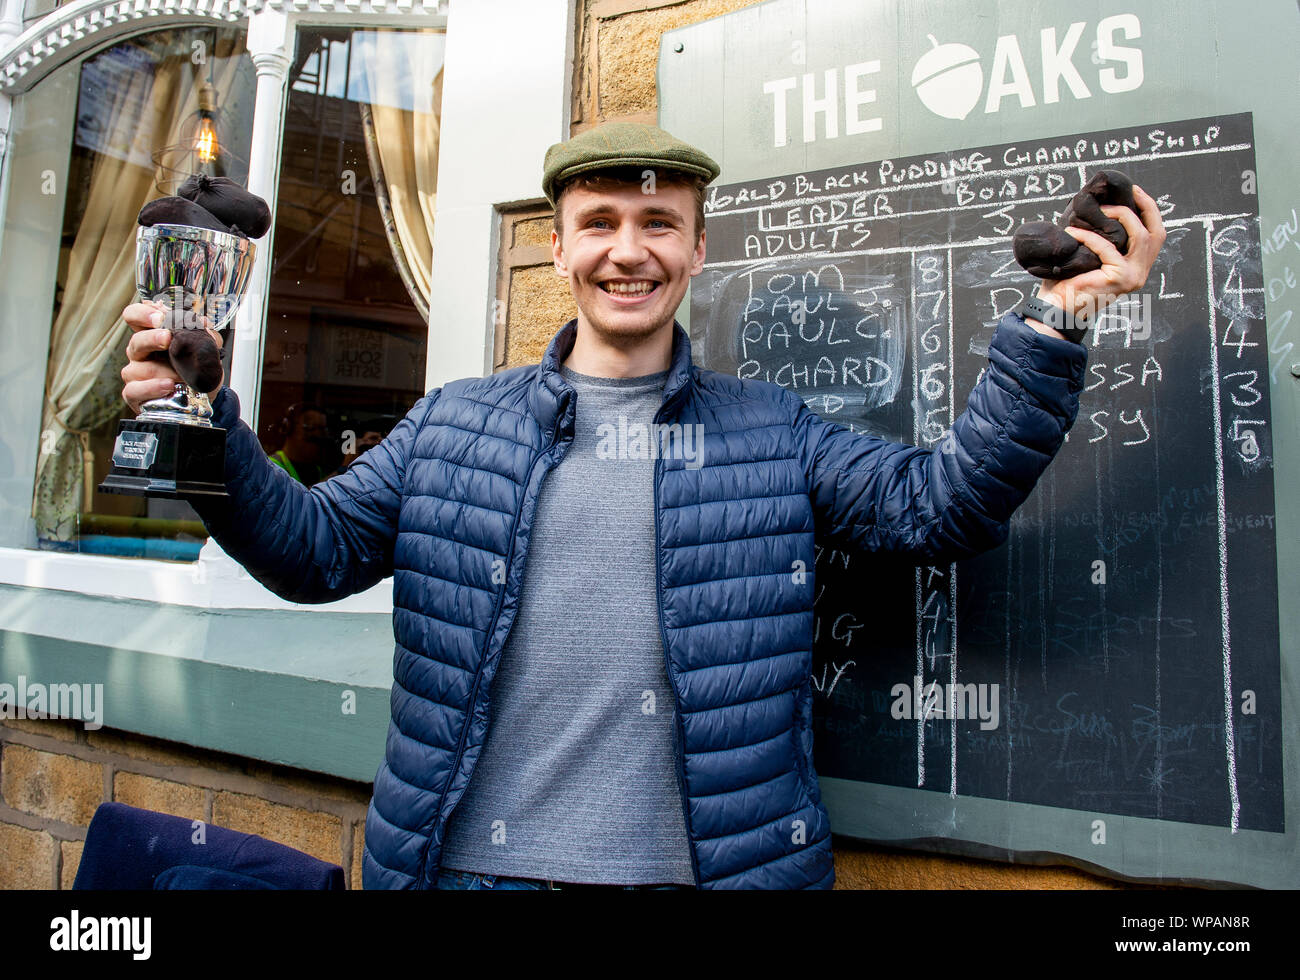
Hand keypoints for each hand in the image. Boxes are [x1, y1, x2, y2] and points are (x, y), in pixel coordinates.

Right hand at [120, 300, 224, 413]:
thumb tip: (203, 324)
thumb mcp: (205, 348)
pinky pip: (135, 390)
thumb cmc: (196, 368)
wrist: (205, 395)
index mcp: (151, 335)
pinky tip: (169, 386)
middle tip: (168, 338)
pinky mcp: (134, 394)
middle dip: (152, 338)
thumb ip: (206, 334)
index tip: (159, 317)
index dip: (142, 313)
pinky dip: (152, 388)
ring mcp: (135, 373)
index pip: (134, 316)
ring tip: (183, 376)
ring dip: (164, 371)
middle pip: (136, 341)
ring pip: (140, 368)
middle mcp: (140, 352)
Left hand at [1036, 184, 1166, 318]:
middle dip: (1145, 207)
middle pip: (1156, 233)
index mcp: (1137, 266)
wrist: (1057, 307)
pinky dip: (1090, 236)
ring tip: (1102, 209)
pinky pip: (1107, 249)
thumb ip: (1107, 239)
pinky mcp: (1119, 278)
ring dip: (1122, 216)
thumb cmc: (1069, 280)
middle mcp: (1140, 273)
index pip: (1155, 235)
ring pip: (1140, 236)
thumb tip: (1104, 206)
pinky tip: (1074, 232)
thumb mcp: (1094, 255)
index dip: (1149, 211)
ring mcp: (1133, 277)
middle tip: (1130, 191)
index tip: (1135, 192)